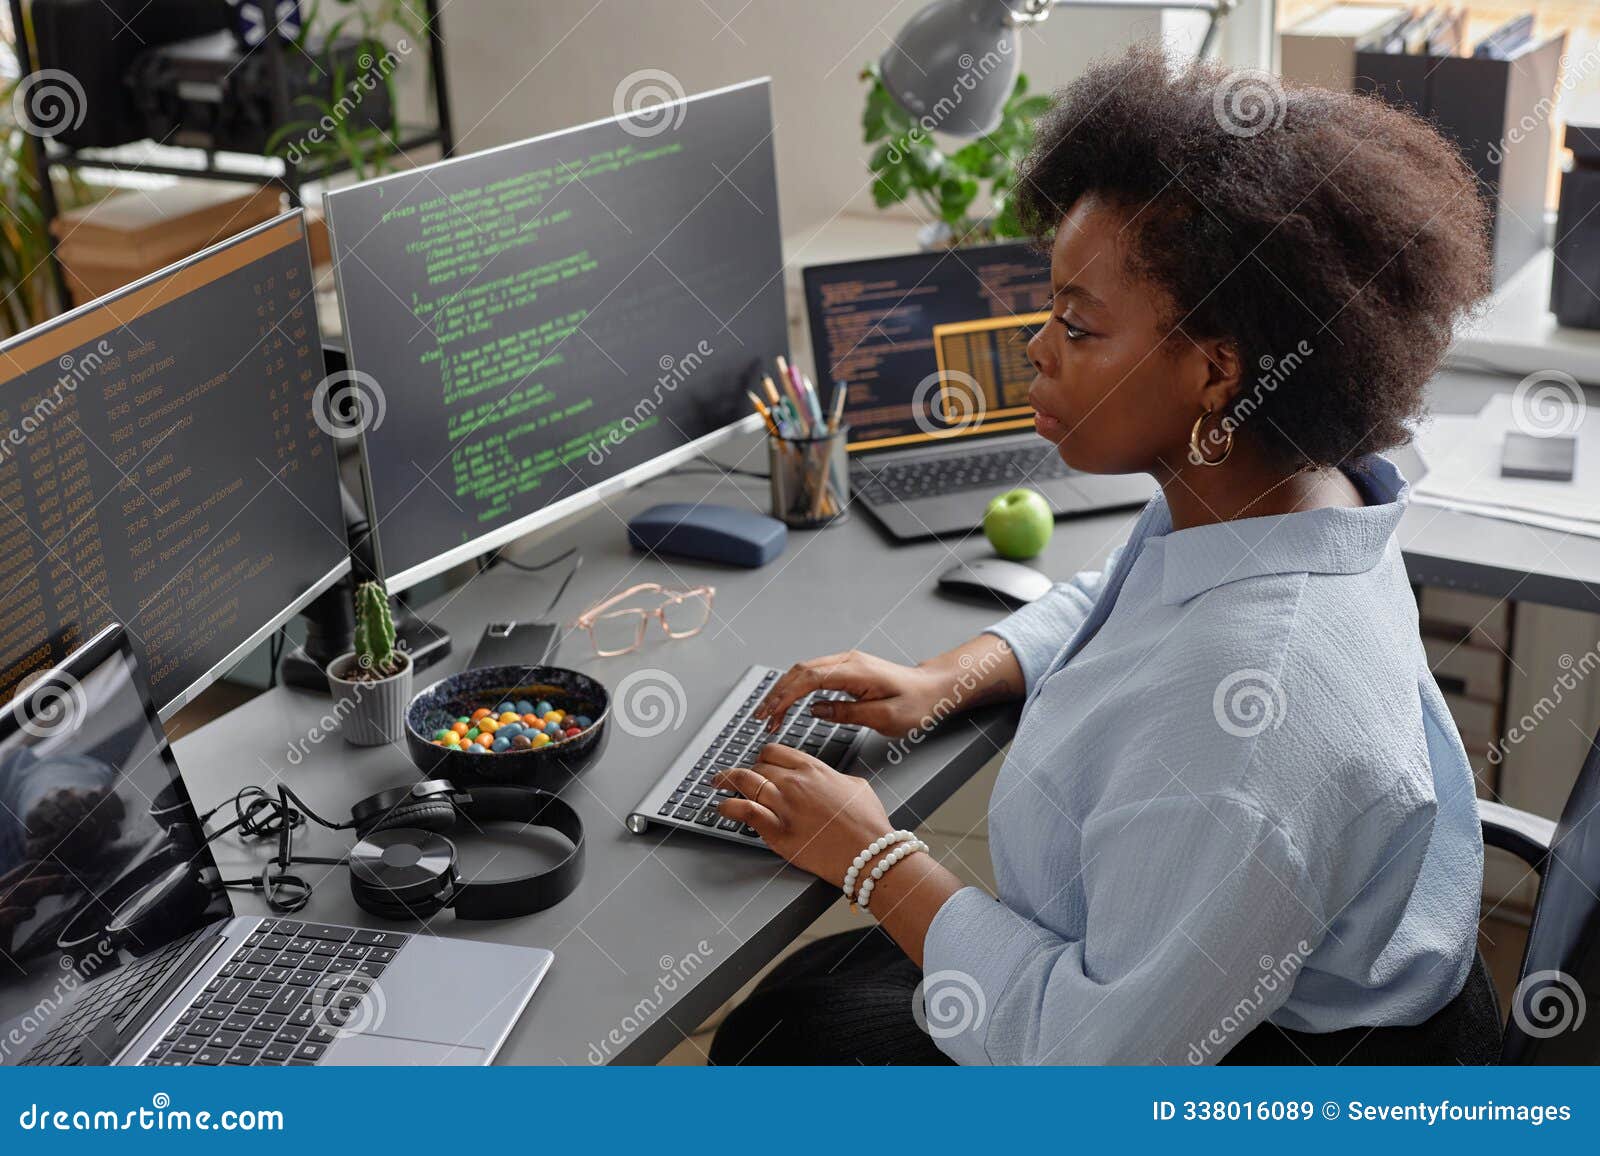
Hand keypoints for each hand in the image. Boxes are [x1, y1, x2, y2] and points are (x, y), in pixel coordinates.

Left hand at [715, 744, 892, 884]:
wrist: (867, 852)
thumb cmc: (867, 824)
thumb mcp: (857, 787)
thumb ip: (836, 778)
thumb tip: (830, 780)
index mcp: (813, 769)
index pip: (775, 752)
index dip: (763, 758)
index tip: (759, 764)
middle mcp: (794, 782)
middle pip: (757, 766)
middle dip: (749, 772)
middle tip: (741, 779)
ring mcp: (783, 804)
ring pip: (745, 782)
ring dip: (728, 782)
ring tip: (718, 784)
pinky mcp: (776, 830)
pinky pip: (743, 810)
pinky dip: (728, 807)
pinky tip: (721, 807)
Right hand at [752, 650, 952, 738]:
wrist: (933, 689)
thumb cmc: (916, 704)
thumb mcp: (884, 718)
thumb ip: (847, 713)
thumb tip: (815, 709)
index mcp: (855, 670)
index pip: (808, 679)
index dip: (785, 696)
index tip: (771, 714)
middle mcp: (847, 661)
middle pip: (799, 671)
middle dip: (776, 694)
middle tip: (762, 718)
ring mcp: (846, 663)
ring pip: (803, 671)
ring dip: (783, 691)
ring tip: (769, 714)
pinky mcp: (846, 670)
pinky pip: (813, 675)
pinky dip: (795, 688)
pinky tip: (787, 703)